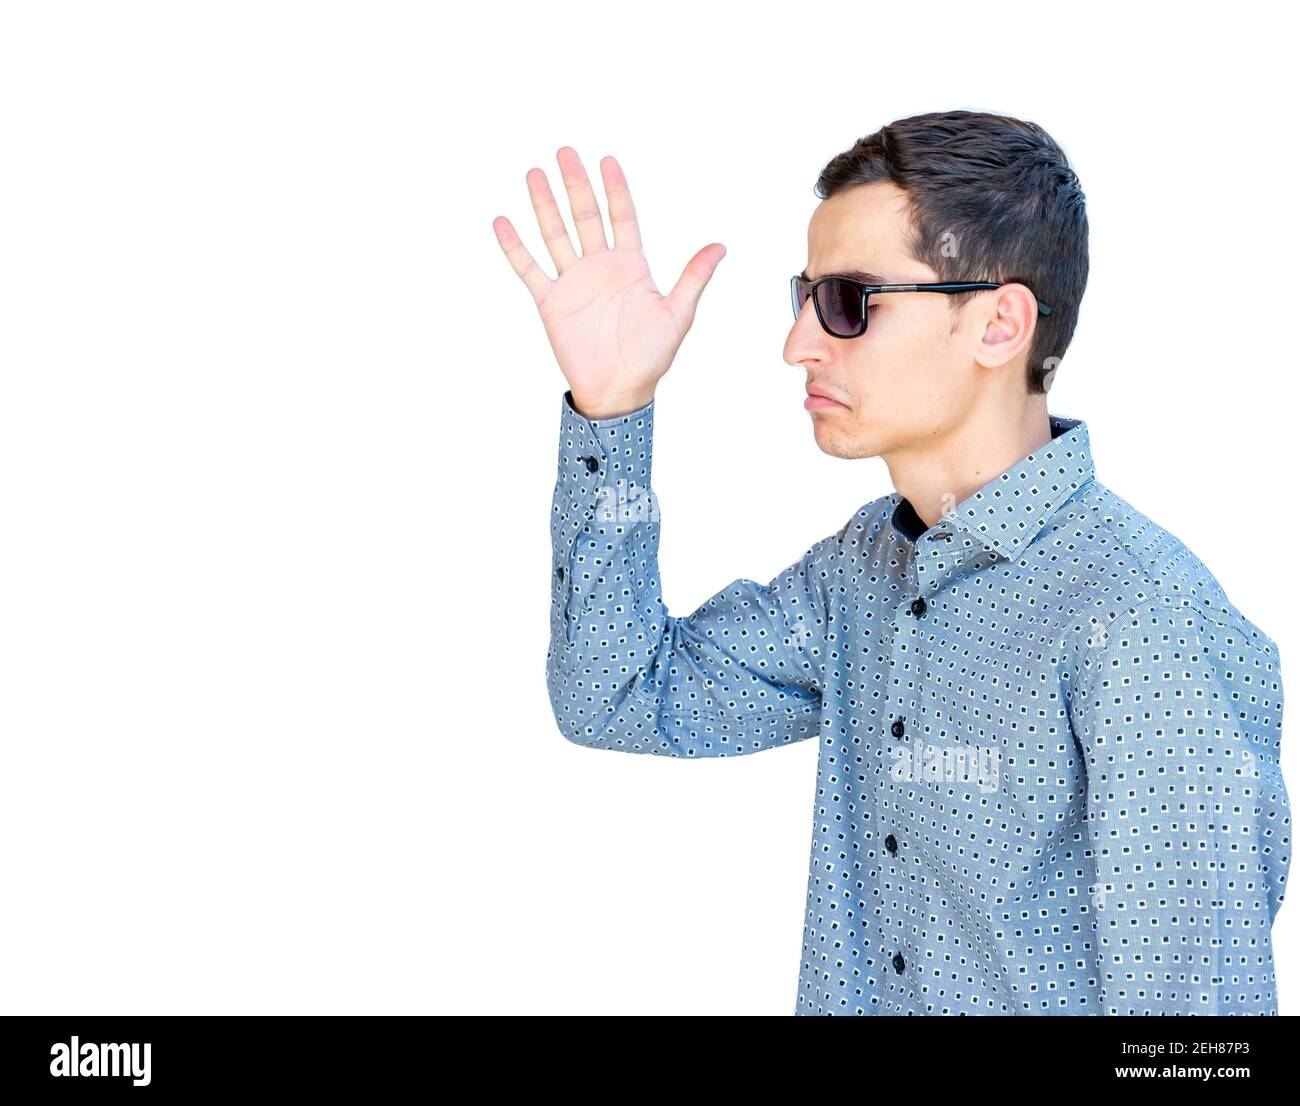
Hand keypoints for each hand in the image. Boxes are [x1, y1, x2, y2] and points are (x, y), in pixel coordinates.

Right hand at [492, 147, 724, 418]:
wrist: (619, 392)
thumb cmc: (651, 357)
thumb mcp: (678, 314)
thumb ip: (693, 277)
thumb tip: (721, 246)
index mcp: (631, 265)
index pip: (621, 216)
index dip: (615, 189)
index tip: (607, 160)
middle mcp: (600, 267)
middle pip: (585, 216)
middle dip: (575, 184)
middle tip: (565, 152)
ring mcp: (573, 282)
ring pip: (556, 234)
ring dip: (544, 205)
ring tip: (534, 174)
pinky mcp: (551, 302)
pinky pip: (529, 269)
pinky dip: (515, 247)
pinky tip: (503, 222)